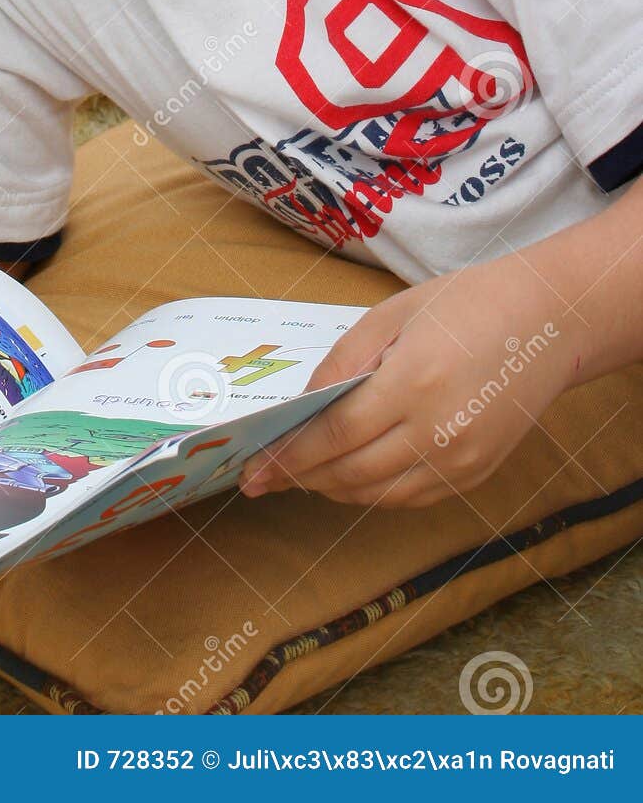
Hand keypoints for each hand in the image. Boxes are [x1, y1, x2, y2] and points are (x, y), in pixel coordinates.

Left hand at [237, 254, 573, 508]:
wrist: (547, 321)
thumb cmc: (465, 305)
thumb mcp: (391, 315)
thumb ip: (343, 362)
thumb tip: (304, 406)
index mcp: (413, 383)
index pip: (336, 435)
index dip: (290, 456)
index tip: (255, 469)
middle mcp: (439, 433)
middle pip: (352, 473)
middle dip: (301, 477)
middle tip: (265, 477)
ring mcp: (462, 461)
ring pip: (379, 495)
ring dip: (333, 489)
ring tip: (302, 475)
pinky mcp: (478, 475)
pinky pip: (412, 497)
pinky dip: (373, 492)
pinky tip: (350, 476)